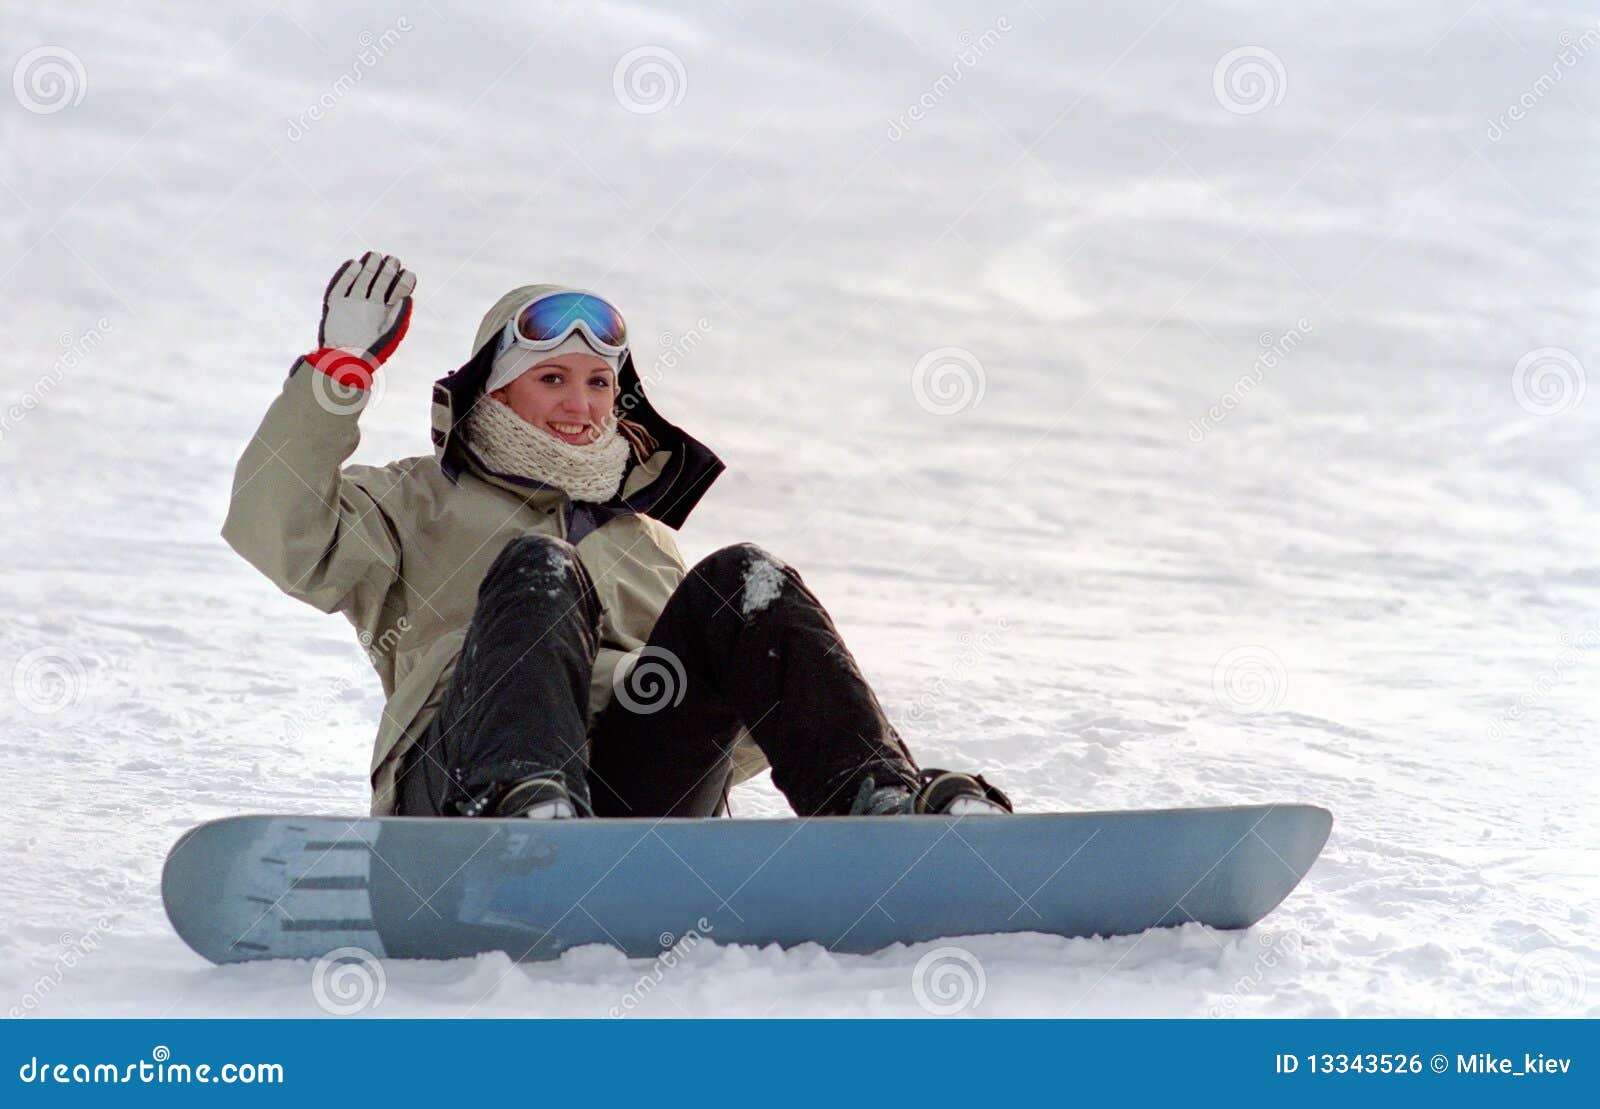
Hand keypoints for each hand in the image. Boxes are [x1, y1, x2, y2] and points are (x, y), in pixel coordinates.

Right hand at [310, 252, 415, 386]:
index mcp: (386, 313)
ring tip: (375, 256)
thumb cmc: (371, 351)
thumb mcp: (390, 334)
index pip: (397, 292)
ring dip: (368, 269)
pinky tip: (355, 265)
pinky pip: (342, 286)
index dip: (403, 282)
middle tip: (393, 259)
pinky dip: (348, 275)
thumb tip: (408, 298)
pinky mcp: (337, 304)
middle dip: (387, 271)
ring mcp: (353, 303)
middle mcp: (371, 306)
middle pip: (380, 283)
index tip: (408, 272)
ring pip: (362, 281)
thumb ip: (399, 316)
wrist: (344, 360)